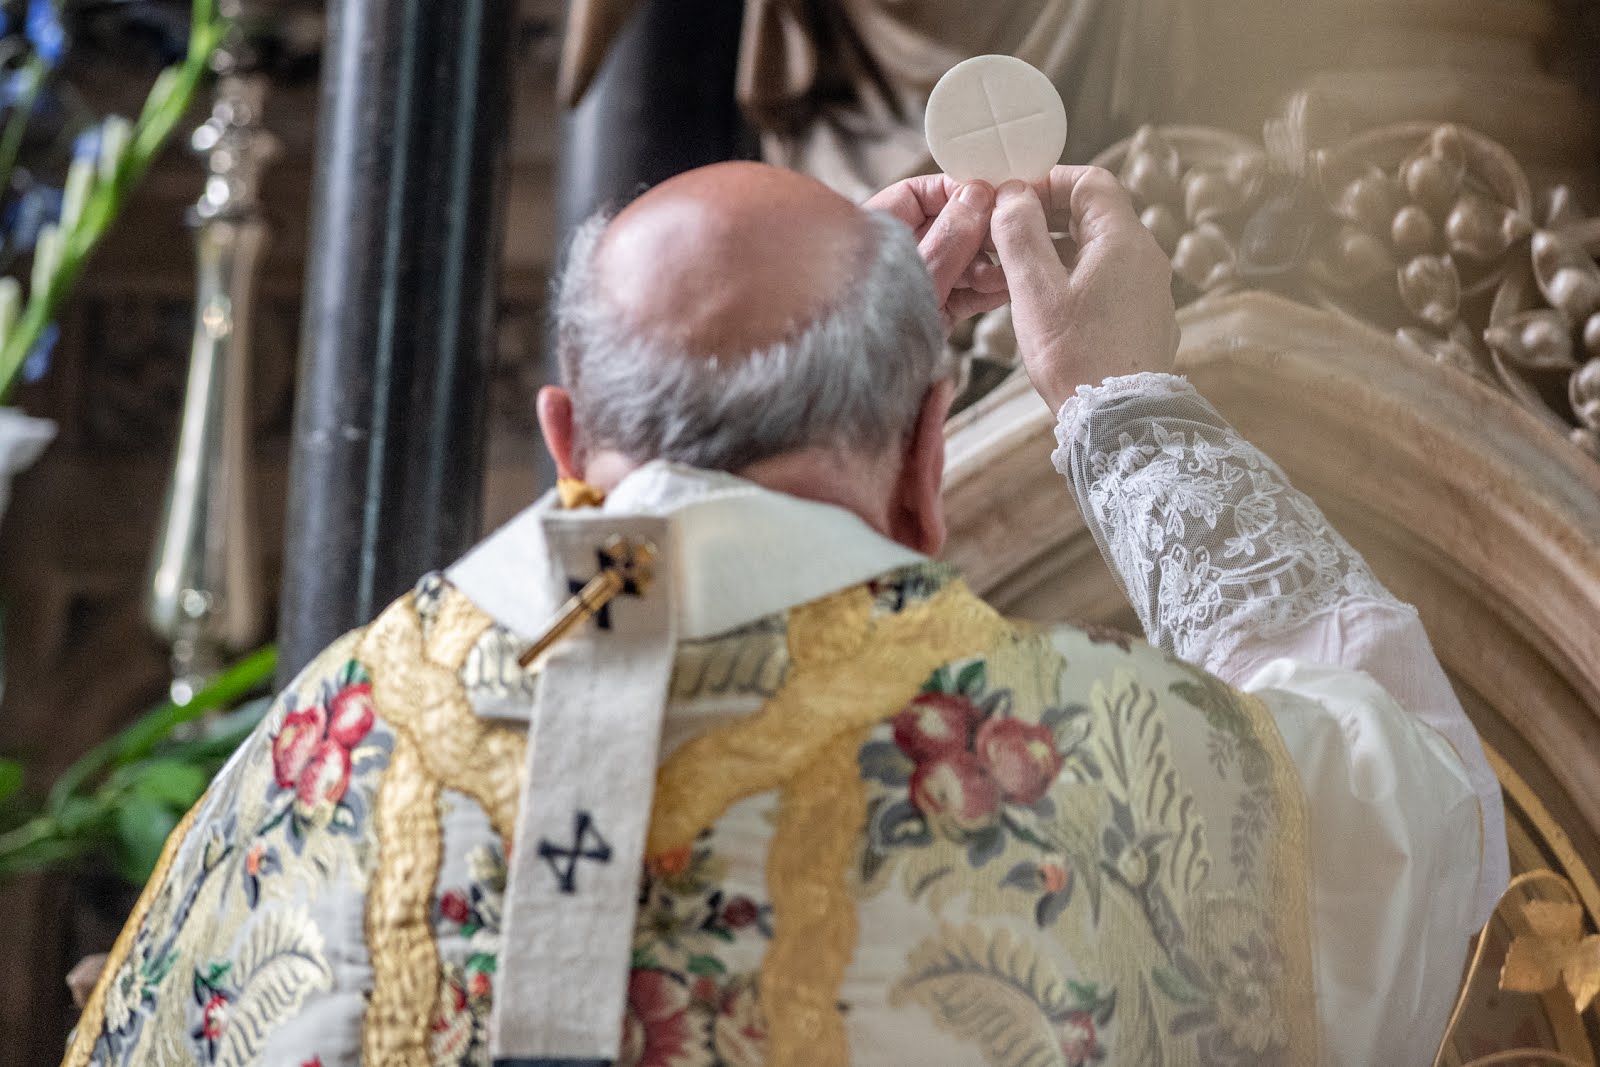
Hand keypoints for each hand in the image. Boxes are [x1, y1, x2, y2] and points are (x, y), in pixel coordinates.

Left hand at [865, 173, 1010, 332]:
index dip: (953, 191)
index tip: (987, 195)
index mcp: (875, 234)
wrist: (860, 386)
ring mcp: (914, 286)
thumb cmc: (870, 328)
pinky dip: (983, 292)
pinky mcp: (929, 314)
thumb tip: (976, 196)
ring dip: (986, 266)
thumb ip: (950, 235)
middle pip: (946, 228)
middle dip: (979, 235)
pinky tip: (1005, 290)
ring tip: (1004, 275)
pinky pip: (962, 293)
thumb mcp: (918, 275)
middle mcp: (896, 258)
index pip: (917, 194)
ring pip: (959, 262)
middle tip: (1005, 238)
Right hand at [990, 165, 1178, 411]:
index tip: (1013, 199)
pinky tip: (1044, 309)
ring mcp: (1148, 292)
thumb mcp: (1035, 290)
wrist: (1119, 422)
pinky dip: (1072, 282)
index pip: (1090, 181)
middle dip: (1046, 219)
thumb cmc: (1077, 356)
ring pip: (1096, 253)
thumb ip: (1020, 233)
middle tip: (1005, 236)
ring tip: (1014, 276)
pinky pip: (1105, 284)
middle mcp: (1145, 259)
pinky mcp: (1142, 322)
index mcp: (1123, 240)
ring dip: (1054, 254)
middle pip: (1093, 216)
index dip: (1049, 181)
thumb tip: (1013, 194)